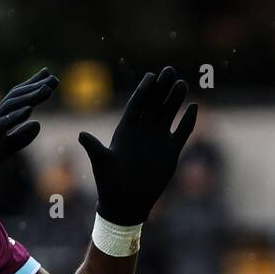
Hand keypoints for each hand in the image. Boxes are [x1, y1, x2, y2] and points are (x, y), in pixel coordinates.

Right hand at [0, 68, 58, 204]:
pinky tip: (29, 111)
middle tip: (54, 79)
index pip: (18, 99)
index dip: (33, 87)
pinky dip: (15, 117)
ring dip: (29, 97)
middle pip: (16, 98)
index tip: (50, 77)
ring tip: (46, 90)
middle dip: (35, 87)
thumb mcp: (6, 148)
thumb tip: (38, 123)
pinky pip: (1, 125)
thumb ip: (21, 136)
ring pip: (10, 106)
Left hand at [79, 66, 197, 225]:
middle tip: (170, 70)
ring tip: (182, 83)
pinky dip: (187, 122)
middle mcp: (143, 131)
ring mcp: (157, 140)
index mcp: (126, 130)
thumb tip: (81, 134)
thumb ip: (94, 148)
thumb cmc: (110, 184)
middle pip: (154, 104)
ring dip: (175, 100)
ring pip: (168, 114)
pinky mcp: (170, 152)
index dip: (144, 90)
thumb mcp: (102, 164)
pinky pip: (181, 133)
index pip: (137, 104)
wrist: (126, 203)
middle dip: (161, 88)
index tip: (151, 76)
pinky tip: (194, 107)